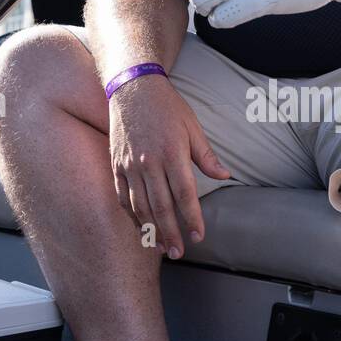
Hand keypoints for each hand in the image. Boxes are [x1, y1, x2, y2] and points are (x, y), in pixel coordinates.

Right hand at [109, 76, 230, 257]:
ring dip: (150, 229)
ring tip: (160, 246)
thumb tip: (225, 176)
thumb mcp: (193, 127)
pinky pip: (122, 196)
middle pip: (160, 207)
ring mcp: (129, 165)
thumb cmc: (167, 107)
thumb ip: (207, 156)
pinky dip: (131, 214)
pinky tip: (140, 226)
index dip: (192, 218)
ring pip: (139, 205)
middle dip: (170, 233)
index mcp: (172, 154)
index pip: (184, 195)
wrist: (132, 88)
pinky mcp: (116, 164)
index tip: (198, 236)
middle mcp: (149, 163)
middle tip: (179, 252)